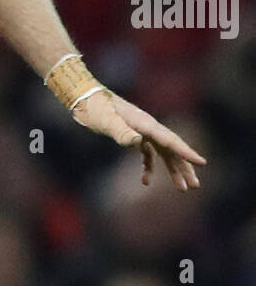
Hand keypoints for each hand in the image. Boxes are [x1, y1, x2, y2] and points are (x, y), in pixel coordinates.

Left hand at [71, 88, 205, 190]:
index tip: (202, 163)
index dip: (186, 153)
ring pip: (163, 153)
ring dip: (172, 170)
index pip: (170, 141)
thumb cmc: (95, 108)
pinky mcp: (133, 135)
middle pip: (172, 149)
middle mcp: (148, 127)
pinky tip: (146, 181)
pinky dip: (149, 167)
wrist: (84, 97)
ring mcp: (142, 131)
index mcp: (146, 124)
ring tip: (182, 188)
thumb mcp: (106, 121)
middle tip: (195, 185)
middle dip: (185, 167)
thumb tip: (138, 142)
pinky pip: (147, 153)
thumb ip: (121, 131)